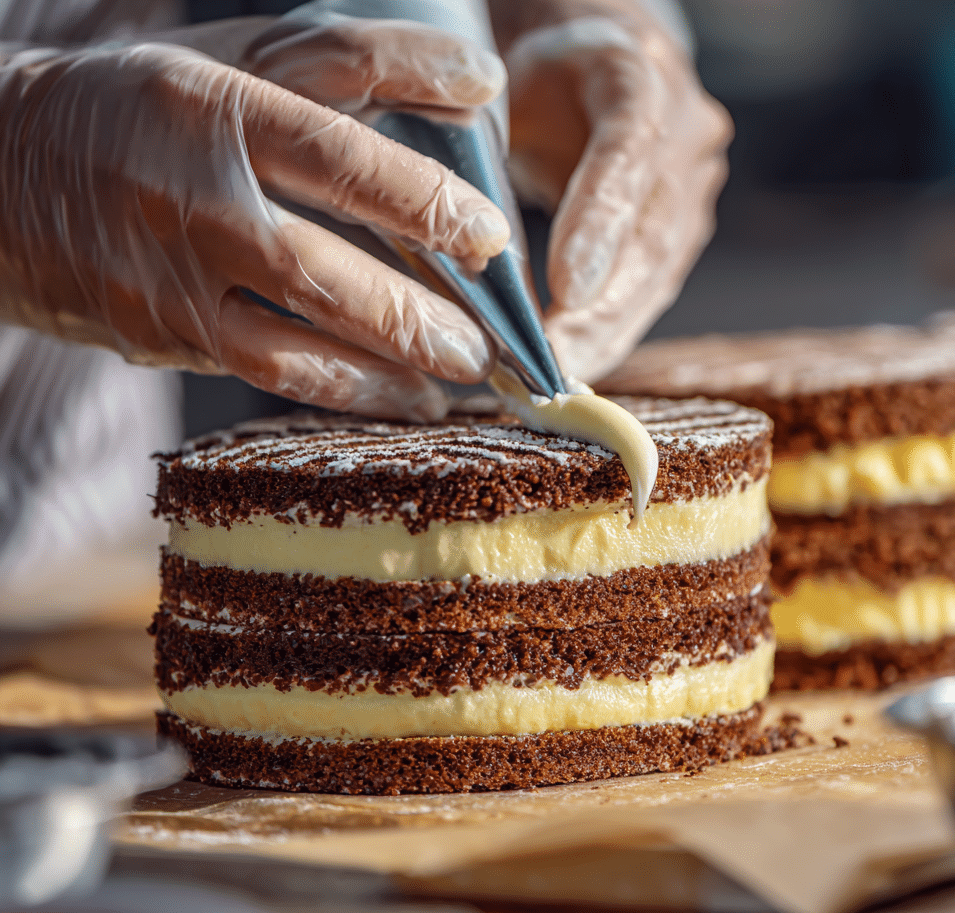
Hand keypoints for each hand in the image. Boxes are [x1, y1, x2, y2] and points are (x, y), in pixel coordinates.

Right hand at [0, 39, 508, 419]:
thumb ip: (360, 65)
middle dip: (416, 317)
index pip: (337, 157)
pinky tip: (400, 397)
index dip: (424, 201)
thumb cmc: (153, 108)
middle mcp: (190, 202)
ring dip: (388, 375)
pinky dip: (343, 392)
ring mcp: (170, 282)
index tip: (491, 236)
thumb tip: (481, 82)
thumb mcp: (243, 58)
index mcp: (214, 110)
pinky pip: (268, 376)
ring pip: (293, 350)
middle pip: (322, 272)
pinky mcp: (162, 337)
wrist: (10, 171)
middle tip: (487, 343)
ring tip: (457, 383)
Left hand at [493, 0, 731, 381]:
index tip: (568, 290)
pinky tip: (581, 365)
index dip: (600, 224)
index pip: (625, 151)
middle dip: (599, 310)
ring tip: (561, 379)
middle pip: (650, 232)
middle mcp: (683, 129)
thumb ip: (492, 159)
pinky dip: (613, 330)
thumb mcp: (501, 93)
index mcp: (634, 73)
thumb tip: (470, 262)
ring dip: (608, 332)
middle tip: (553, 364)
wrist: (592, 61)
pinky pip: (654, 287)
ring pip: (658, 272)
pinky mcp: (688, 226)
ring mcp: (695, 182)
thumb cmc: (533, 79)